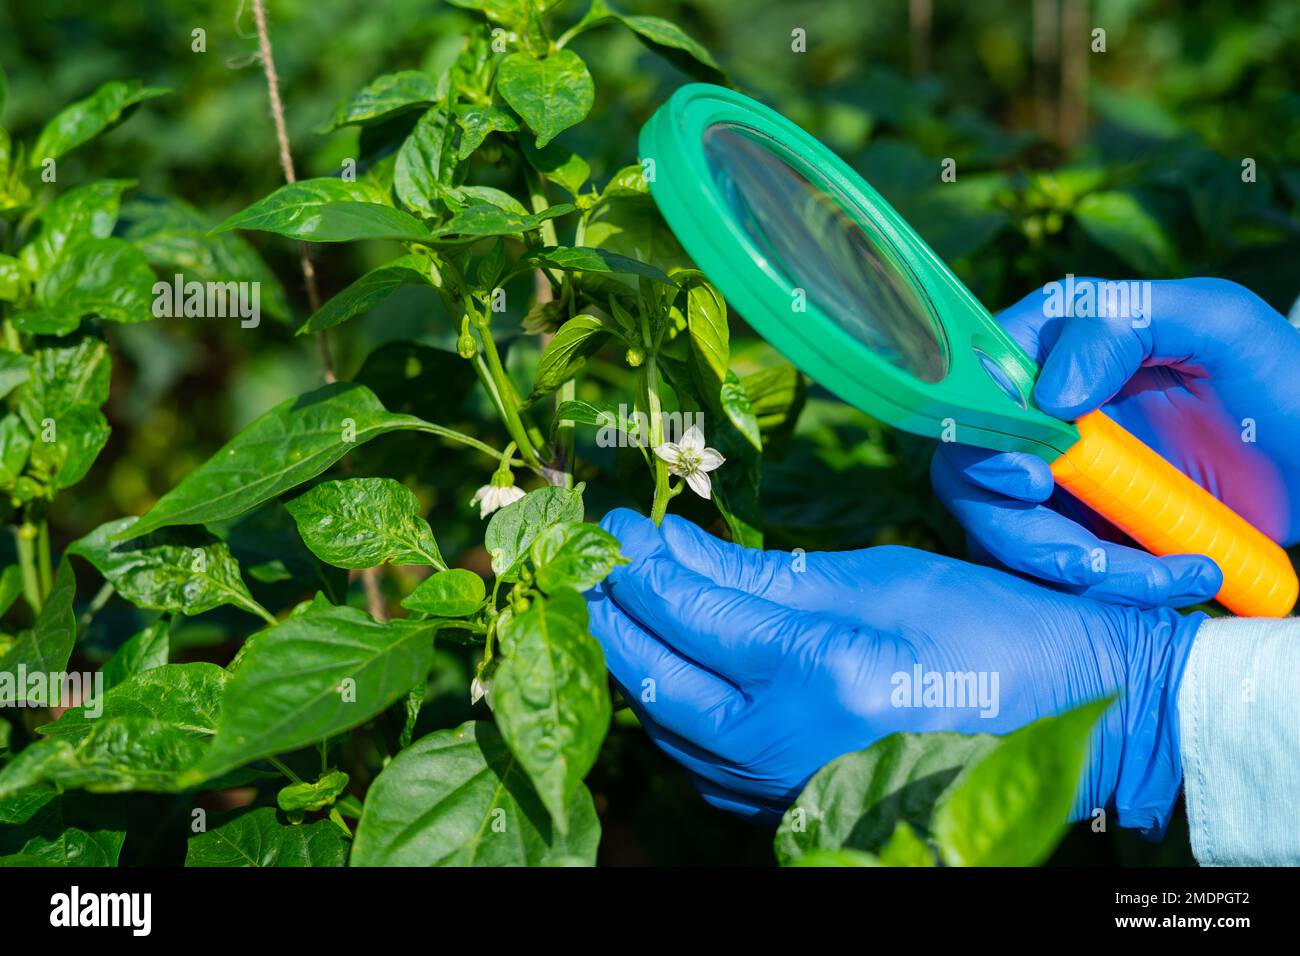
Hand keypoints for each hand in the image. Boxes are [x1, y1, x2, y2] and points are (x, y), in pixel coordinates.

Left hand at [588, 509, 1202, 832]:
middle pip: (655, 676)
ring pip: (669, 726)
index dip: (636, 561)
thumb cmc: (988, 631)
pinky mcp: (791, 811)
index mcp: (817, 673)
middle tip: (590, 561)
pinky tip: (669, 666)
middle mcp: (787, 747)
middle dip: (610, 612)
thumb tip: (669, 544)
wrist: (1069, 721)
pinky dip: (674, 710)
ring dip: (634, 661)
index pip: (686, 612)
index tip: (612, 521)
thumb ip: (759, 574)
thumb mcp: (875, 578)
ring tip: (617, 603)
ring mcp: (787, 793)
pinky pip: (702, 762)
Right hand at [932, 277, 1299, 607]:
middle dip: (1020, 529)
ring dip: (1071, 568)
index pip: (976, 385)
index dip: (986, 438)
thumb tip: (1048, 395)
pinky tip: (1174, 579)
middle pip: (970, 472)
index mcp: (1058, 342)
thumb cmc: (1284, 383)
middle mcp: (1039, 407)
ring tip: (1166, 578)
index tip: (1035, 480)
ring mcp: (1054, 471)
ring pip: (1003, 531)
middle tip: (1086, 557)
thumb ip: (1123, 327)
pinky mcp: (1075, 525)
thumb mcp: (1218, 327)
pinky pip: (1047, 567)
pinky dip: (1101, 588)